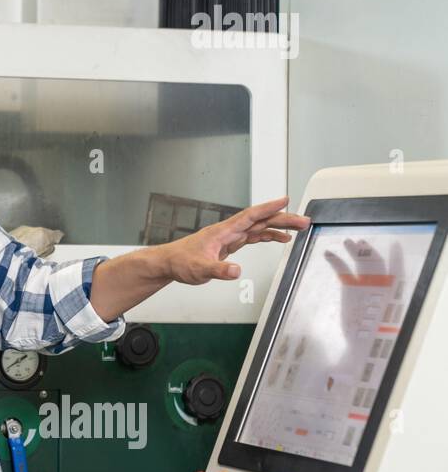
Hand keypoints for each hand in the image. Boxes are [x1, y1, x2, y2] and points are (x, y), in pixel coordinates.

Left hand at [164, 196, 309, 284]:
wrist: (169, 263)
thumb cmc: (180, 263)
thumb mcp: (199, 270)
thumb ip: (218, 270)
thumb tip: (235, 271)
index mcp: (222, 232)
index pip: (249, 216)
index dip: (268, 208)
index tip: (285, 200)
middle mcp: (228, 231)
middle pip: (259, 220)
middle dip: (282, 218)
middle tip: (303, 220)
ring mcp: (229, 237)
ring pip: (258, 227)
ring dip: (278, 226)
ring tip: (299, 228)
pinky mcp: (229, 245)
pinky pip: (253, 237)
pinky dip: (267, 236)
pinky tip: (279, 238)